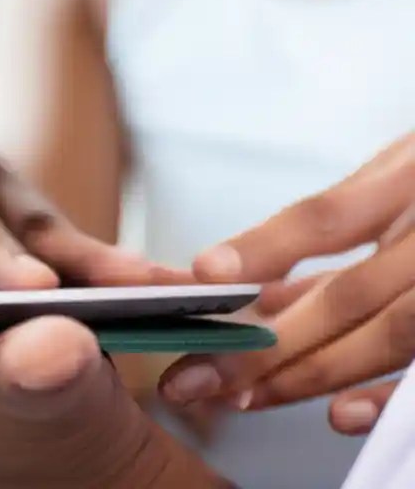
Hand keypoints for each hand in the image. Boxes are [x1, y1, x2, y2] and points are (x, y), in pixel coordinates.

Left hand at [160, 133, 414, 435]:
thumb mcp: (397, 176)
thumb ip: (337, 223)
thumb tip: (241, 278)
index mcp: (411, 173)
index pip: (328, 216)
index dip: (266, 246)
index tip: (202, 275)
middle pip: (351, 294)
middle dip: (265, 345)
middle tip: (194, 378)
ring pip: (393, 335)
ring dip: (313, 374)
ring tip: (243, 398)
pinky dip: (389, 396)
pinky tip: (339, 414)